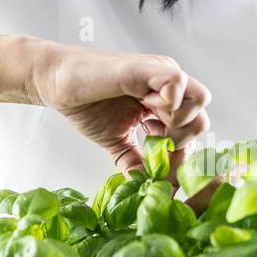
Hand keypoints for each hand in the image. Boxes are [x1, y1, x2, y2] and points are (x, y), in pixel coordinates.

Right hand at [29, 44, 211, 174]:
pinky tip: (144, 107)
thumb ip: (135, 162)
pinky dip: (168, 102)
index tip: (157, 170)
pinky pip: (178, 83)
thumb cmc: (86, 104)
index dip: (178, 156)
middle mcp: (169, 88)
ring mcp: (161, 75)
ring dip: (176, 122)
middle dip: (179, 144)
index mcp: (164, 104)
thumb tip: (149, 188)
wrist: (56, 82)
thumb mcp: (117, 142)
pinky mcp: (147, 68)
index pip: (191, 133)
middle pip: (201, 120)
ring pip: (200, 101)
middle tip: (151, 147)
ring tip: (147, 125)